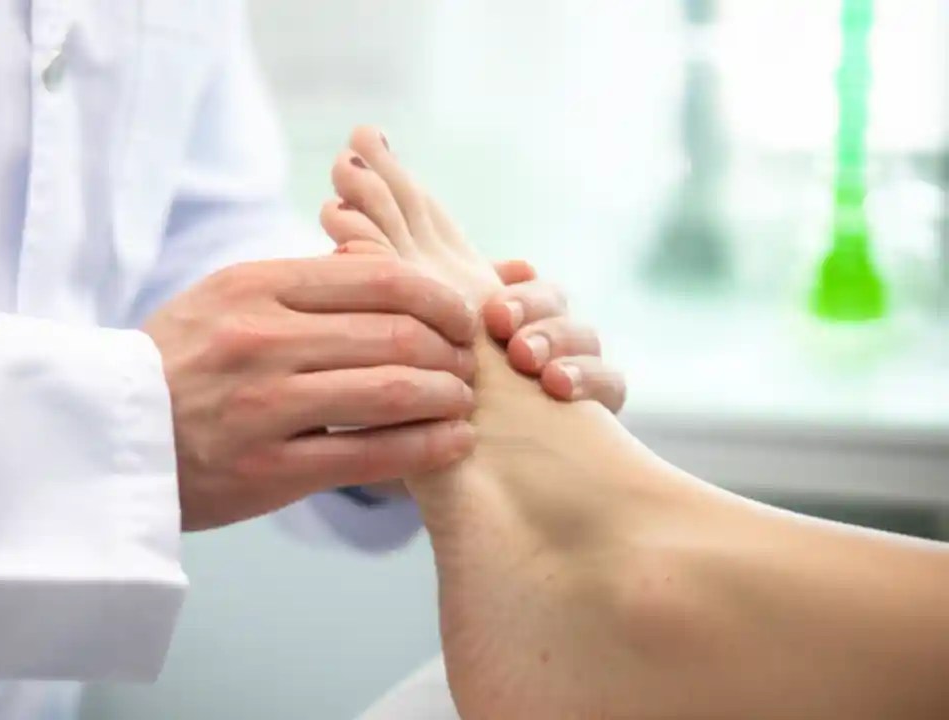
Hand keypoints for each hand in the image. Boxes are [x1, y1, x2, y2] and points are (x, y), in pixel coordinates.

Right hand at [145, 256, 483, 530]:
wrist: (106, 437)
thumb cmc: (176, 362)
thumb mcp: (223, 296)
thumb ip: (299, 282)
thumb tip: (381, 264)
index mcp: (255, 287)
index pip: (379, 277)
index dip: (439, 296)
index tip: (460, 315)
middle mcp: (262, 341)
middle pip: (398, 334)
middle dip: (452, 350)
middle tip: (467, 364)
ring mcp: (265, 407)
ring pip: (393, 392)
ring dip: (448, 397)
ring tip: (461, 401)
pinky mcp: (269, 470)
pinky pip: (371, 455)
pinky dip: (427, 446)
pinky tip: (452, 442)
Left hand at [354, 261, 626, 499]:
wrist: (469, 512)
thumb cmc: (415, 425)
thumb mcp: (390, 355)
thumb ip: (375, 287)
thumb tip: (336, 213)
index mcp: (478, 317)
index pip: (496, 268)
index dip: (494, 259)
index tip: (492, 270)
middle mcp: (522, 339)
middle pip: (543, 293)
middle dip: (523, 300)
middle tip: (494, 319)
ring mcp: (558, 372)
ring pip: (579, 328)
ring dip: (554, 334)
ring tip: (523, 356)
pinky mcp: (590, 412)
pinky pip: (613, 381)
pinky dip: (592, 377)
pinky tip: (559, 387)